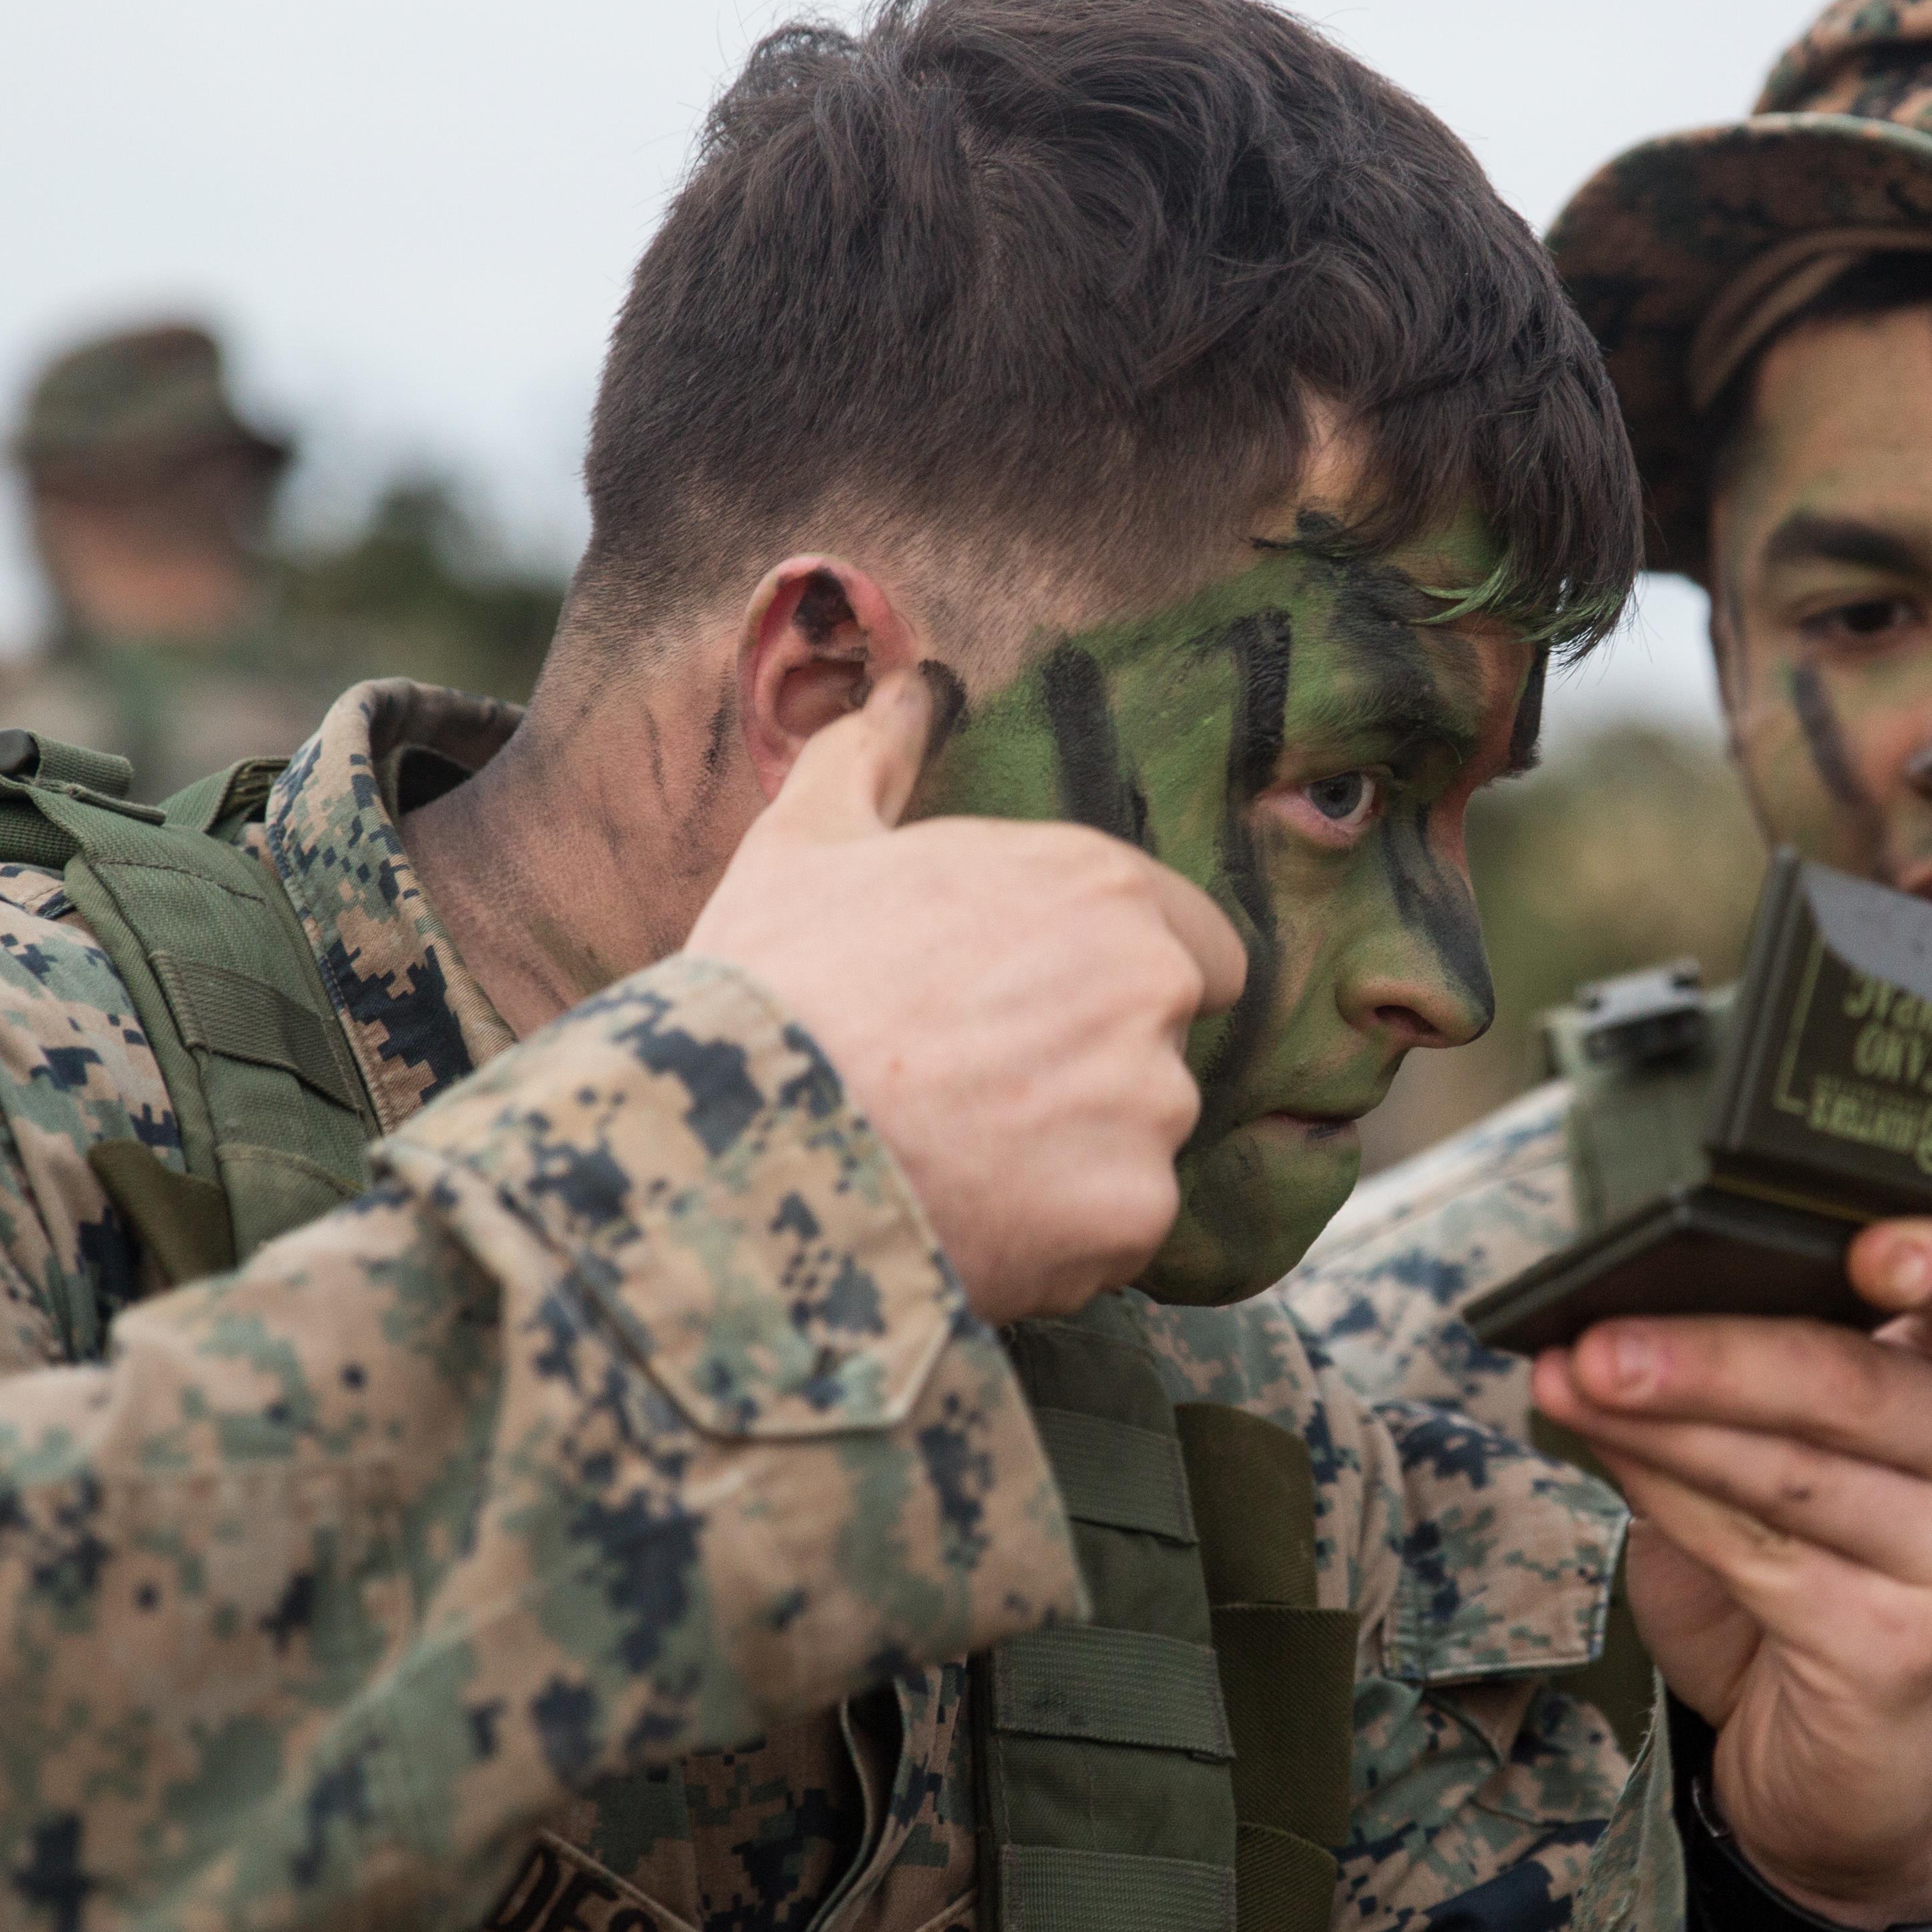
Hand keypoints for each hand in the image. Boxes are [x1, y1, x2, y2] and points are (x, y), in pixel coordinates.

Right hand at [686, 668, 1245, 1321]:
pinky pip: (1111, 1236)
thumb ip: (874, 756)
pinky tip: (959, 1224)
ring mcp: (1149, 1109)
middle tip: (970, 1097)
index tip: (1032, 1014)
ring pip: (1135, 1147)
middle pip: (1162, 1048)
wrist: (736, 1143)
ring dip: (1067, 1166)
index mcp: (1097, 884)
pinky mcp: (1129, 1216)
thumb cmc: (772, 982)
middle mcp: (1150, 987)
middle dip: (1090, 1076)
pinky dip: (1053, 1243)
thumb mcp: (806, 842)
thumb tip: (904, 688)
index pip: (1194, 942)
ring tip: (947, 1164)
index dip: (1116, 982)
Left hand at [1532, 1219, 1931, 1926]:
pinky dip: (1670, 1500)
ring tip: (1567, 1385)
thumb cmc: (1808, 1576)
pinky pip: (1761, 1558)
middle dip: (1713, 1355)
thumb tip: (1603, 1318)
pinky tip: (1609, 1459)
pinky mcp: (1902, 1651)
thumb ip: (1730, 1383)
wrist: (1844, 1765)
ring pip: (1794, 1471)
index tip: (1874, 1248)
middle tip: (1595, 1340)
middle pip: (1858, 1384)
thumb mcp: (1779, 1455)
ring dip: (1664, 1427)